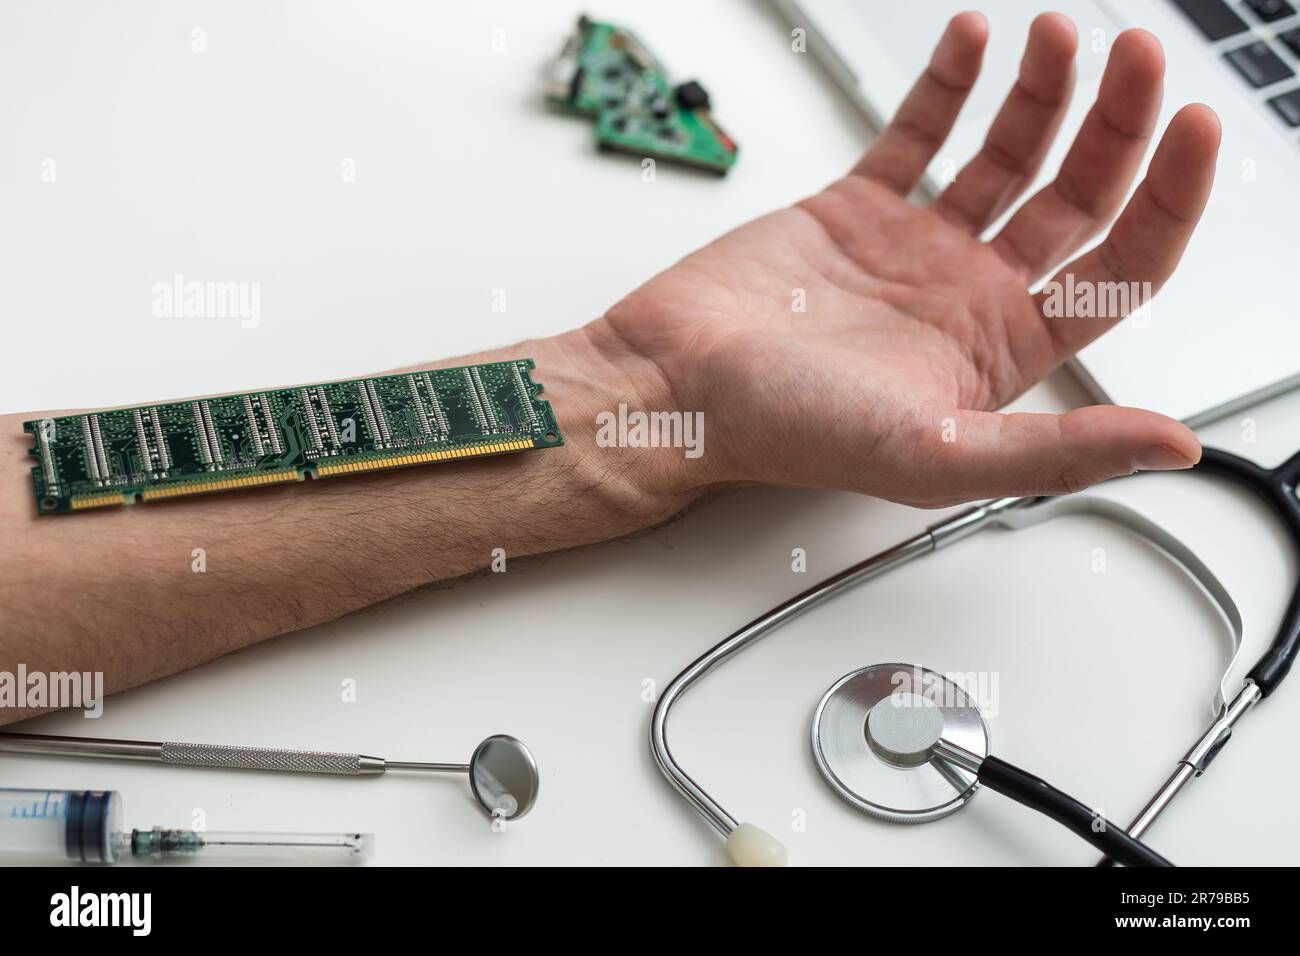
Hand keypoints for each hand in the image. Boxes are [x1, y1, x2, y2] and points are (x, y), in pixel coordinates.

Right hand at [596, 12, 1219, 507]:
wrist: (673, 382)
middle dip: (1119, 123)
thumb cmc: (783, 429)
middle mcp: (967, 294)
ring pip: (1007, 155)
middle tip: (1138, 57)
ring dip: (1043, 93)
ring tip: (1058, 36)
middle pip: (1077, 196)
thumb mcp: (933, 455)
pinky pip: (917, 133)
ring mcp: (913, 245)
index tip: (1191, 127)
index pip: (1120, 267)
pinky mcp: (854, 207)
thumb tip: (1172, 446)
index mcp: (1000, 350)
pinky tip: (974, 43)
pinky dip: (949, 84)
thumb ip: (1054, 452)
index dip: (1169, 197)